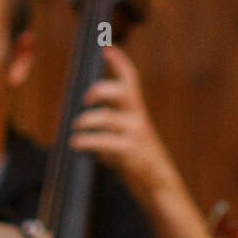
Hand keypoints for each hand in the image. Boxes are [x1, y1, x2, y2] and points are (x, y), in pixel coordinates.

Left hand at [70, 45, 181, 202]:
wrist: (161, 188)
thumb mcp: (129, 140)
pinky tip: (77, 145)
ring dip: (86, 122)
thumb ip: (111, 127)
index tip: (108, 49)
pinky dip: (86, 142)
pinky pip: (102, 142)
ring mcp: (135, 136)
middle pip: (122, 92)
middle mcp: (138, 121)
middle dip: (101, 90)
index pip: (131, 82)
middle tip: (87, 100)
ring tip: (76, 131)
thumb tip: (81, 120)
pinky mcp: (130, 153)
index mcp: (138, 115)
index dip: (120, 63)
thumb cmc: (140, 165)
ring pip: (106, 118)